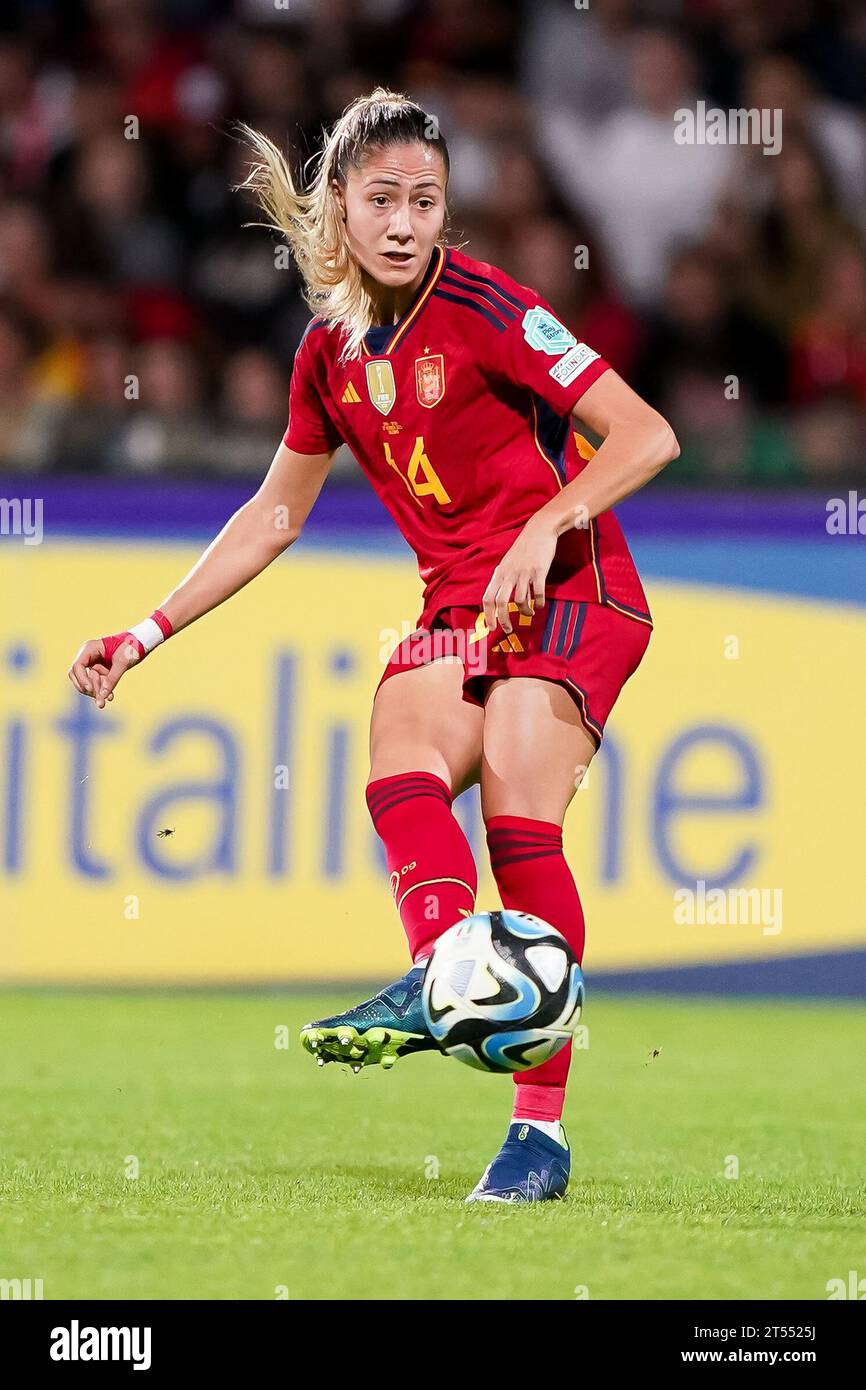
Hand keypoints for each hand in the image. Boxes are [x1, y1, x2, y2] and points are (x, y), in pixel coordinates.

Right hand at [67, 634, 142, 708]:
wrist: (142, 643)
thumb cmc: (132, 647)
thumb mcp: (123, 663)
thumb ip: (112, 678)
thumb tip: (103, 695)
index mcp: (90, 648)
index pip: (78, 666)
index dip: (82, 679)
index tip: (91, 689)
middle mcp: (89, 656)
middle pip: (78, 675)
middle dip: (87, 688)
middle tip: (99, 698)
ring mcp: (94, 664)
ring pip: (87, 682)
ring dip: (95, 692)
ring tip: (105, 701)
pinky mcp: (101, 671)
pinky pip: (97, 684)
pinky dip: (102, 691)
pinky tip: (110, 697)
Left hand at [483, 516, 557, 634]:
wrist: (539, 529)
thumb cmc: (524, 548)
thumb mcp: (509, 564)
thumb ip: (506, 581)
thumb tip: (505, 601)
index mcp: (499, 573)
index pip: (488, 598)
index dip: (487, 615)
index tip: (490, 627)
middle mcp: (509, 574)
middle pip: (500, 602)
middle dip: (502, 620)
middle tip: (508, 629)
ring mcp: (524, 572)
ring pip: (519, 600)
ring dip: (525, 612)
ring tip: (529, 613)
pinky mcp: (539, 571)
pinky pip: (537, 593)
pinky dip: (538, 603)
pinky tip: (540, 605)